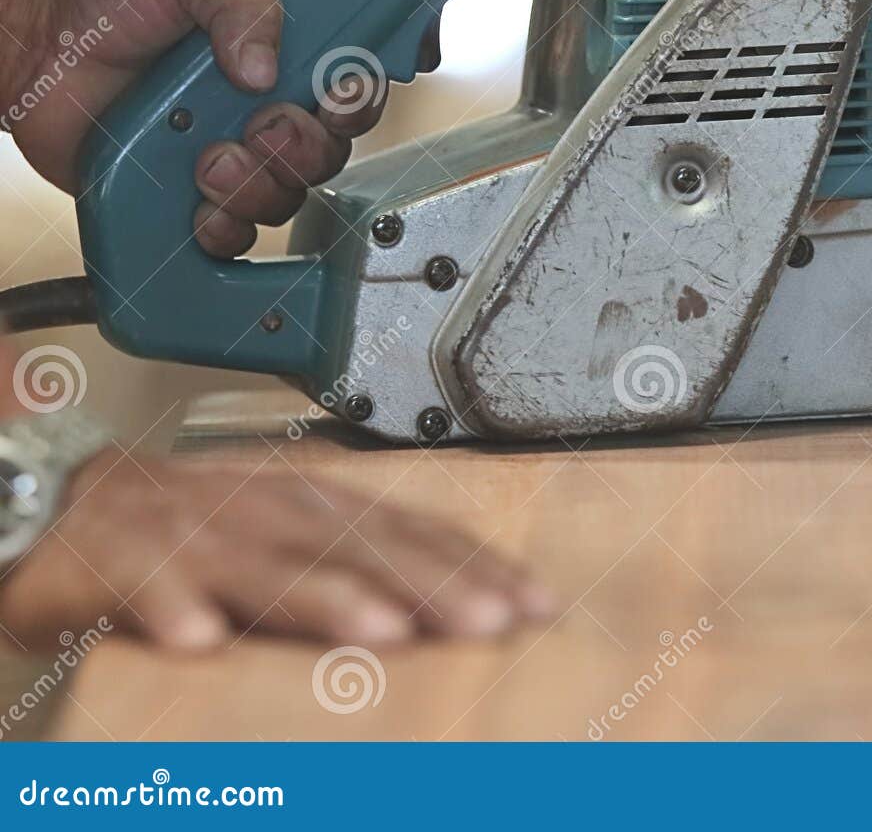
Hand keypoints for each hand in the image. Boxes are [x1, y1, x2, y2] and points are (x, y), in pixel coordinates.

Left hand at [0, 0, 382, 255]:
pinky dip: (224, 227)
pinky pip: (235, 235)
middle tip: (259, 126)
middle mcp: (263, 107)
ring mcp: (230, 155)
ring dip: (256, 186)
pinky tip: (197, 202)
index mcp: (281, 52)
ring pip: (286, 197)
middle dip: (302, 147)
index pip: (351, 87)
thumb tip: (264, 68)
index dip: (356, 102)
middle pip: (328, 152)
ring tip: (206, 159)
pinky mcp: (189, 197)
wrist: (30, 39)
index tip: (333, 100)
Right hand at [0, 447, 552, 649]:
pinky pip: (149, 586)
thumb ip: (363, 563)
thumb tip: (460, 602)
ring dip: (325, 598)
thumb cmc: (197, 529)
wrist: (68, 500)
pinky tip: (199, 639)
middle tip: (490, 621)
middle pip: (363, 548)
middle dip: (433, 584)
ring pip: (270, 566)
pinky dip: (172, 608)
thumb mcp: (292, 536)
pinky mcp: (122, 560)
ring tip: (380, 630)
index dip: (478, 565)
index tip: (536, 601)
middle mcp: (272, 513)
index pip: (416, 533)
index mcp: (320, 506)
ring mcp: (199, 534)